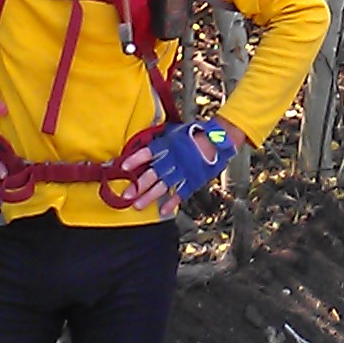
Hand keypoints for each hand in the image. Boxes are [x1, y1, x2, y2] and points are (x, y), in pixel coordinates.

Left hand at [120, 120, 238, 216]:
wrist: (219, 139)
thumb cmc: (196, 134)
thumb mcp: (176, 131)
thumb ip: (160, 138)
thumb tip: (143, 139)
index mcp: (169, 145)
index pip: (149, 152)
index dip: (136, 159)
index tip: (123, 167)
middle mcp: (174, 158)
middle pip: (154, 173)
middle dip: (139, 185)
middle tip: (126, 194)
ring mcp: (184, 171)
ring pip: (164, 186)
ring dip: (150, 196)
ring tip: (138, 205)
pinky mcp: (194, 180)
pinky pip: (181, 193)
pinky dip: (172, 202)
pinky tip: (162, 211)